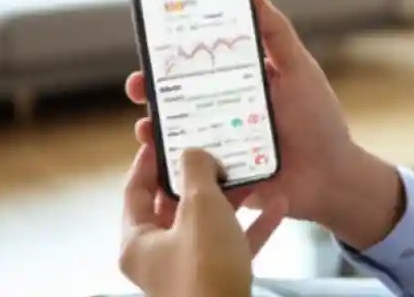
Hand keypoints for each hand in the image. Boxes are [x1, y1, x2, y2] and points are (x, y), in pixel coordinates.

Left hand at [120, 146, 285, 296]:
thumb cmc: (205, 264)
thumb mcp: (199, 206)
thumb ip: (196, 170)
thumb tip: (195, 154)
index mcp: (138, 240)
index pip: (135, 190)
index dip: (149, 161)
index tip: (166, 136)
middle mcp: (159, 255)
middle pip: (175, 205)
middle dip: (199, 176)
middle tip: (215, 148)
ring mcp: (190, 269)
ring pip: (210, 223)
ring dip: (232, 197)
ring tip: (250, 170)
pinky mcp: (219, 278)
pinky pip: (235, 243)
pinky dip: (253, 224)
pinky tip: (277, 204)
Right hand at [125, 0, 405, 248]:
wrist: (333, 177)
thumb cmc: (319, 120)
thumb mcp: (300, 70)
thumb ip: (277, 34)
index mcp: (238, 82)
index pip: (198, 62)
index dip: (172, 54)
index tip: (152, 42)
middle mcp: (222, 110)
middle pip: (177, 97)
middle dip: (151, 90)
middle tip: (138, 85)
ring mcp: (218, 143)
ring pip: (175, 132)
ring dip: (154, 128)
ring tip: (146, 126)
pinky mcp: (218, 175)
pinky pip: (187, 169)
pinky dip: (169, 166)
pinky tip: (160, 162)